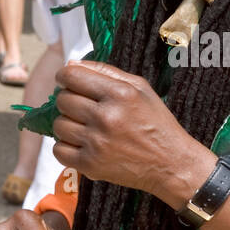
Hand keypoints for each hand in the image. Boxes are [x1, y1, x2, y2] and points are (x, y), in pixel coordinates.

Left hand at [52, 60, 214, 205]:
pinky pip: (58, 150)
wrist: (170, 164)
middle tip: (82, 108)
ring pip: (58, 125)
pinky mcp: (90, 165)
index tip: (67, 82)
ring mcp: (97, 142)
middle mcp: (106, 117)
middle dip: (68, 101)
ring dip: (68, 124)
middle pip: (62, 100)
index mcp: (120, 94)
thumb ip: (106, 72)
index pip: (71, 76)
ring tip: (85, 128)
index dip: (64, 77)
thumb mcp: (141, 88)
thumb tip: (71, 64)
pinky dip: (66, 147)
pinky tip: (82, 145)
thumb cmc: (156, 123)